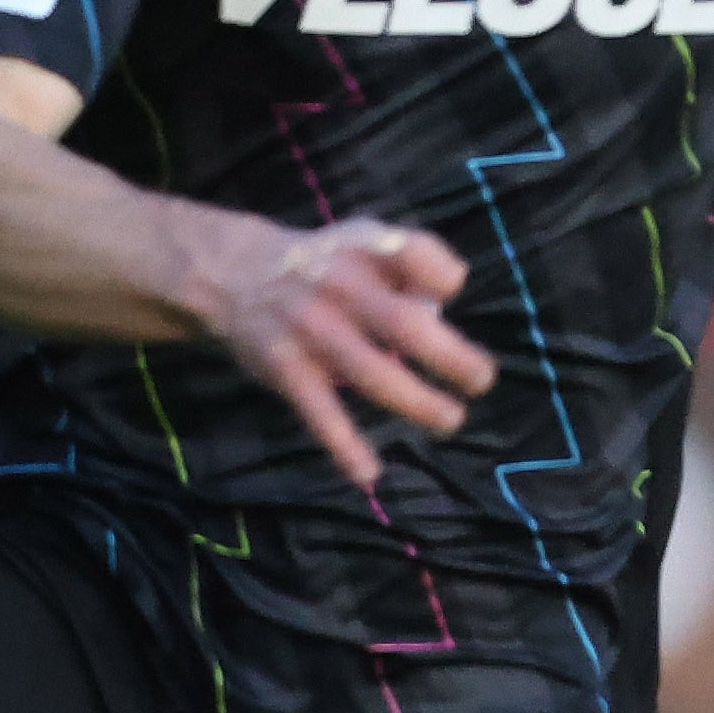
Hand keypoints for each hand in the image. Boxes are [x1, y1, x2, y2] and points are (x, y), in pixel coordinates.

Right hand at [175, 216, 496, 496]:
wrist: (231, 273)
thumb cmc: (323, 263)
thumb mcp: (363, 239)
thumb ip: (411, 260)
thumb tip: (446, 301)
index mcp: (365, 253)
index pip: (411, 253)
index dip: (441, 274)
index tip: (453, 293)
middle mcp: (339, 288)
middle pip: (403, 323)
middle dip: (450, 356)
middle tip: (482, 380)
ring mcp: (312, 331)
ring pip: (371, 372)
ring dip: (416, 401)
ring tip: (450, 419)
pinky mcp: (287, 369)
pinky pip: (319, 412)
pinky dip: (343, 445)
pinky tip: (369, 473)